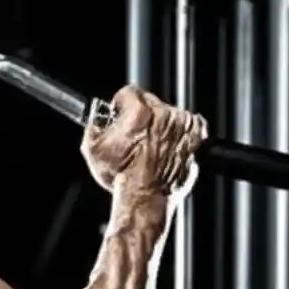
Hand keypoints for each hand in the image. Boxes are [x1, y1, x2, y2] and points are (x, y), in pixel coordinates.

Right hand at [81, 85, 206, 195]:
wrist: (145, 197)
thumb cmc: (121, 177)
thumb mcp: (92, 150)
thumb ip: (93, 128)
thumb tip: (96, 122)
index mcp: (138, 112)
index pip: (129, 92)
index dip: (121, 104)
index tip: (120, 113)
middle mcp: (163, 114)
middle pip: (150, 100)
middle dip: (141, 114)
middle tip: (134, 134)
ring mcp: (182, 125)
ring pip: (169, 113)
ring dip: (161, 123)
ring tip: (151, 144)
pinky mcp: (196, 138)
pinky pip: (190, 124)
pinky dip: (181, 131)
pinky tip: (169, 144)